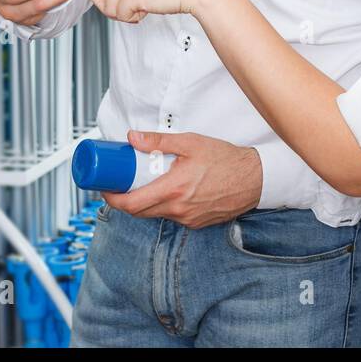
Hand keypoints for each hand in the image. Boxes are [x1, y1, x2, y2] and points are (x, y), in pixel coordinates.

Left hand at [104, 130, 262, 228]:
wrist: (254, 179)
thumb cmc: (226, 160)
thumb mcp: (190, 143)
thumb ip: (159, 141)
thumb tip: (133, 139)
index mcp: (174, 190)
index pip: (132, 203)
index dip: (112, 198)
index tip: (106, 189)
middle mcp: (179, 209)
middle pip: (139, 212)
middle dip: (125, 199)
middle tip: (121, 183)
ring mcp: (188, 219)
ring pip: (156, 214)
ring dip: (146, 201)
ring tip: (146, 181)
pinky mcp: (196, 223)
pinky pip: (172, 216)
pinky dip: (164, 205)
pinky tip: (170, 190)